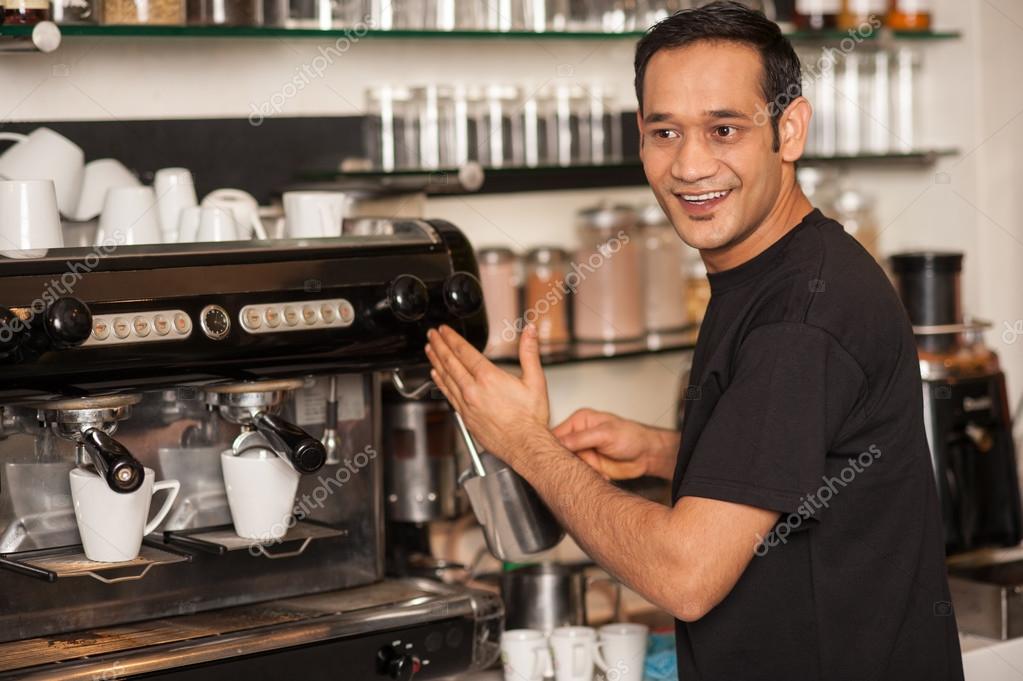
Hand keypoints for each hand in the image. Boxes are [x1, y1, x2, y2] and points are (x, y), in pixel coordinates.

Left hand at [425, 324, 550, 465]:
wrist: (524, 445)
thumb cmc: (530, 419)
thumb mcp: (535, 380)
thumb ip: (529, 352)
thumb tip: (529, 332)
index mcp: (488, 378)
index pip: (464, 352)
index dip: (452, 338)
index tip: (444, 330)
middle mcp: (473, 390)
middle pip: (450, 362)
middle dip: (439, 345)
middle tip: (432, 335)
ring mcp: (466, 405)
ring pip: (445, 378)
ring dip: (435, 361)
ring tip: (429, 350)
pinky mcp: (465, 417)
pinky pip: (448, 395)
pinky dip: (440, 383)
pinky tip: (436, 376)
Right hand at [552, 409, 679, 480]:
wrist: (647, 455)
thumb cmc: (631, 436)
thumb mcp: (606, 434)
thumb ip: (582, 438)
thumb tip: (561, 442)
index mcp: (579, 422)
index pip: (556, 434)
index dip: (551, 446)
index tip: (552, 456)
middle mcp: (578, 437)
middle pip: (559, 452)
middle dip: (567, 462)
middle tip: (578, 466)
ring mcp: (583, 452)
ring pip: (569, 466)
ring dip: (580, 471)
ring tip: (595, 470)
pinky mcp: (589, 466)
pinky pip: (579, 475)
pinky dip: (588, 478)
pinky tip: (602, 475)